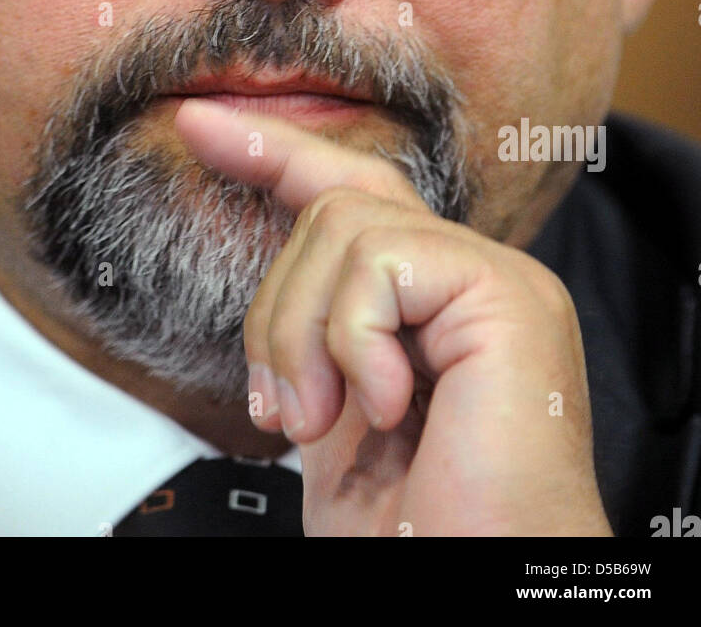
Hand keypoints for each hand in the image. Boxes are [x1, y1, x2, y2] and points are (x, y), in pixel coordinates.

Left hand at [174, 99, 612, 537]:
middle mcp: (476, 279)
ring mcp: (499, 280)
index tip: (199, 124)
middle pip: (337, 209)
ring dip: (303, 334)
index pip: (355, 191)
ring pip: (346, 227)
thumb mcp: (336, 414)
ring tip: (320, 420)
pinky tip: (384, 409)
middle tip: (278, 411)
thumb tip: (275, 285)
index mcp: (439, 304)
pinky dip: (352, 342)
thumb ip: (323, 336)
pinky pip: (380, 264)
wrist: (478, 584)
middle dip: (277, 307)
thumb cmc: (419, 530)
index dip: (274, 150)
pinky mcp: (506, 293)